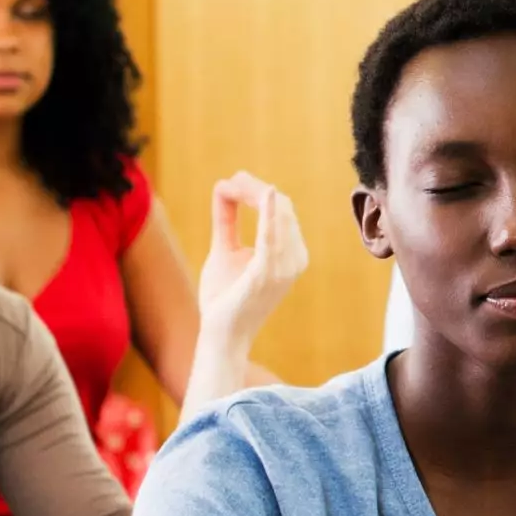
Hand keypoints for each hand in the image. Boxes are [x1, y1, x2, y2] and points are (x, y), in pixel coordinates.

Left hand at [199, 175, 306, 345]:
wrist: (220, 335)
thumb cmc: (225, 297)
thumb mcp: (225, 249)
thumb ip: (227, 219)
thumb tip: (223, 187)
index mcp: (290, 254)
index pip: (282, 210)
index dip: (258, 190)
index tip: (232, 181)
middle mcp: (295, 259)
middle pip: (282, 207)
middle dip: (254, 188)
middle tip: (229, 181)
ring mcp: (284, 267)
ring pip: (278, 215)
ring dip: (253, 193)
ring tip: (231, 184)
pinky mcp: (268, 273)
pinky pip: (272, 237)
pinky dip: (269, 213)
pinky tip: (266, 192)